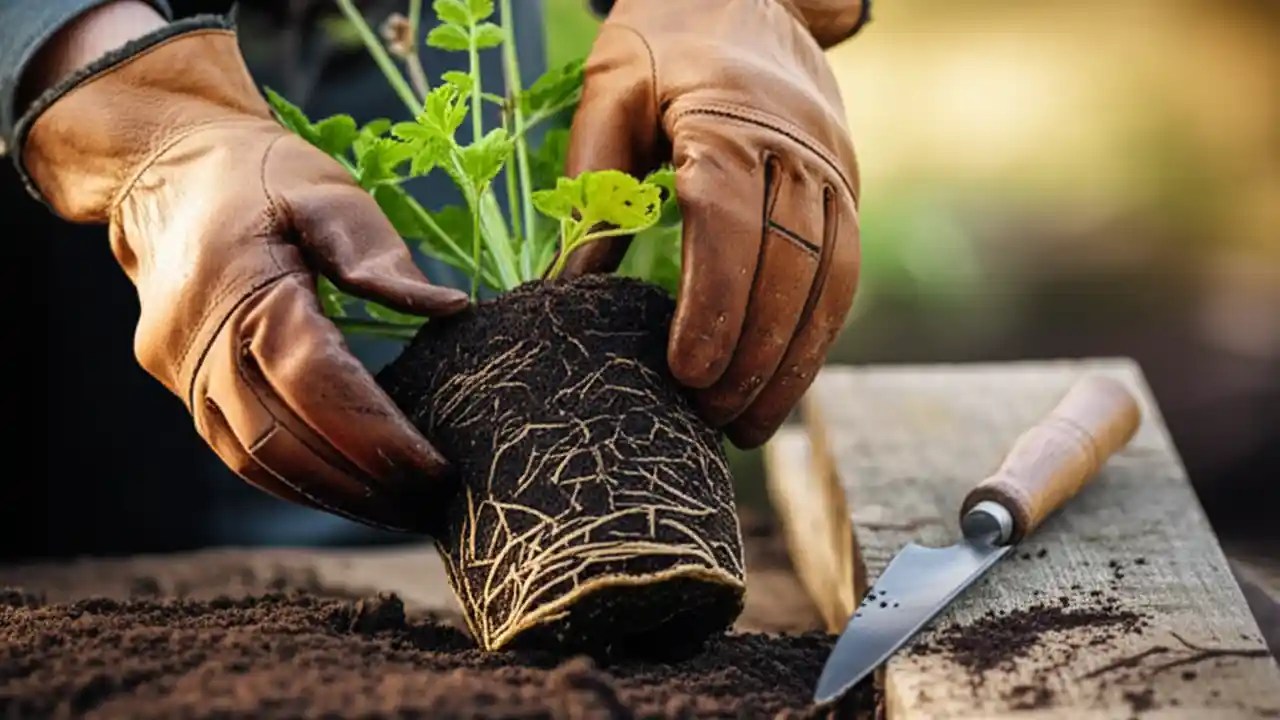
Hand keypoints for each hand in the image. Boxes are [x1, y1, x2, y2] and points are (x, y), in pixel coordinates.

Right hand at [20, 27, 467, 531]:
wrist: (164, 170)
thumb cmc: (259, 175)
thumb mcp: (326, 193)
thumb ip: (379, 258)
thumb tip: (450, 310)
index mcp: (241, 289)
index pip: (316, 382)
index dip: (378, 435)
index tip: (436, 469)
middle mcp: (199, 342)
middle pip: (283, 438)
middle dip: (363, 481)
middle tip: (432, 503)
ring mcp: (181, 371)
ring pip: (255, 460)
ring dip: (331, 494)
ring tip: (401, 510)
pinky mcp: (181, 387)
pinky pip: (237, 451)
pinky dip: (296, 478)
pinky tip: (350, 490)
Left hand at [562, 0, 866, 448]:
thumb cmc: (668, 38)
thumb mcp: (612, 88)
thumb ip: (595, 181)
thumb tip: (572, 287)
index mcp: (728, 117)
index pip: (727, 222)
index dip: (713, 302)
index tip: (684, 370)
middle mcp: (796, 147)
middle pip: (787, 264)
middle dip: (751, 352)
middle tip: (705, 417)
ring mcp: (833, 170)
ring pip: (828, 280)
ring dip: (791, 360)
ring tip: (745, 425)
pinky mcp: (847, 190)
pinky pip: (843, 274)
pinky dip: (816, 336)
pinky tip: (782, 383)